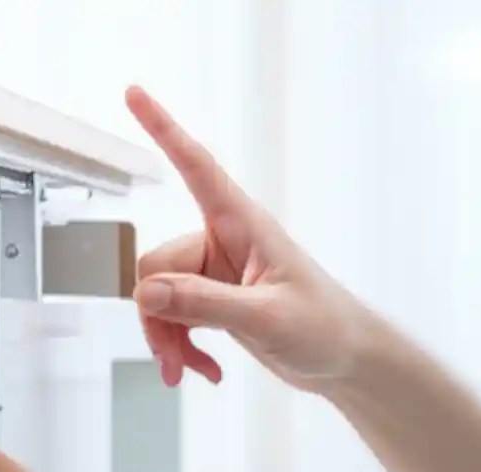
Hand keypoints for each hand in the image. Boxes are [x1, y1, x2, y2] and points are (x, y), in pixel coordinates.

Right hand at [125, 86, 366, 392]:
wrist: (346, 362)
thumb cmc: (326, 327)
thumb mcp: (266, 317)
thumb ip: (205, 303)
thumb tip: (148, 292)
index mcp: (242, 224)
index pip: (194, 165)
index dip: (162, 127)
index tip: (133, 93)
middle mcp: (223, 241)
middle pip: (156, 266)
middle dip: (158, 316)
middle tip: (177, 356)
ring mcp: (215, 272)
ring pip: (157, 297)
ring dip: (166, 337)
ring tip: (189, 369)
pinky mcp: (211, 299)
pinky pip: (170, 315)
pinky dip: (178, 345)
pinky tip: (201, 368)